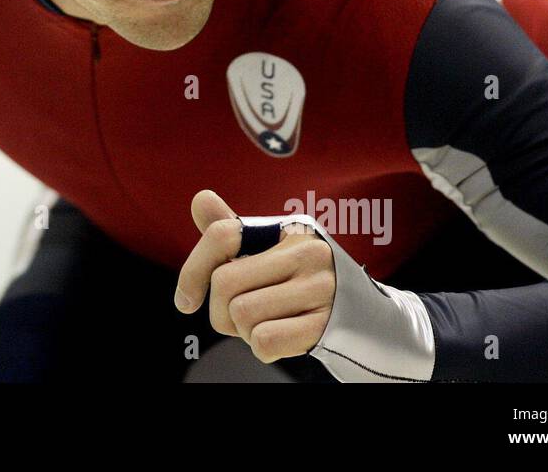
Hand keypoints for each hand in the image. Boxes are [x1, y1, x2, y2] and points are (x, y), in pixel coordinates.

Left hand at [174, 189, 334, 362]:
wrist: (362, 320)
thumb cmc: (299, 283)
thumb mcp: (268, 253)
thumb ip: (232, 231)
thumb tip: (200, 200)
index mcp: (286, 230)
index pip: (222, 235)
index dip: (192, 270)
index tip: (186, 301)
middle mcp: (307, 252)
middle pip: (224, 283)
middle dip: (220, 310)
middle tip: (240, 316)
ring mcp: (320, 288)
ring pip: (241, 314)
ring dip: (243, 330)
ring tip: (267, 322)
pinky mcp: (325, 325)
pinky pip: (264, 341)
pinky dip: (262, 347)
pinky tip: (281, 337)